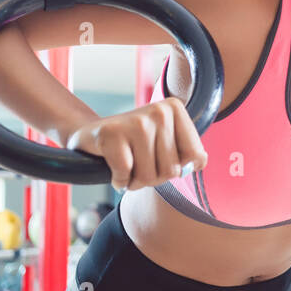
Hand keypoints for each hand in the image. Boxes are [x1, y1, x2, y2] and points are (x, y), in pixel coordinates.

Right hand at [65, 98, 208, 192]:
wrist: (90, 136)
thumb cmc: (134, 145)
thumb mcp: (167, 144)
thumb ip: (190, 153)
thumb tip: (199, 162)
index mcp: (175, 109)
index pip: (195, 157)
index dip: (178, 167)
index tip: (161, 156)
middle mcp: (158, 110)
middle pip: (172, 170)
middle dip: (154, 177)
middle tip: (138, 162)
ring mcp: (135, 121)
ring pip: (149, 176)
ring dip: (135, 181)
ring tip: (127, 164)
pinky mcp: (111, 134)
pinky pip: (126, 176)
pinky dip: (119, 180)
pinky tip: (112, 166)